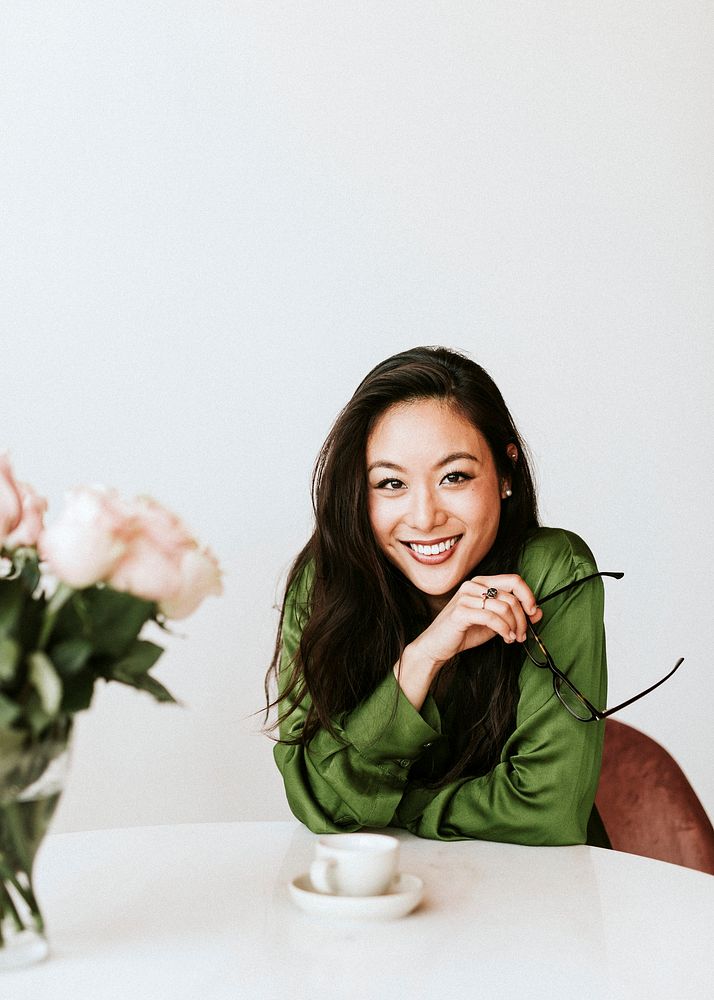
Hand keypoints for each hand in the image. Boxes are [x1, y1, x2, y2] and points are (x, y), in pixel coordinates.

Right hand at [395, 575, 542, 709]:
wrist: (438, 645)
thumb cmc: (465, 632)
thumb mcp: (495, 622)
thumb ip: (514, 615)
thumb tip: (538, 611)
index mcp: (481, 583)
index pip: (514, 580)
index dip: (528, 596)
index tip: (533, 613)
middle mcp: (473, 586)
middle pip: (511, 596)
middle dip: (522, 619)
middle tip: (522, 634)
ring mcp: (465, 597)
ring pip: (503, 607)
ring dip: (514, 626)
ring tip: (513, 638)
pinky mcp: (460, 612)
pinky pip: (491, 617)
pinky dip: (504, 629)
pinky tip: (506, 638)